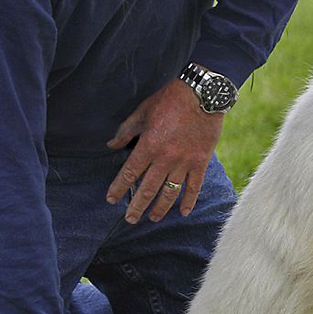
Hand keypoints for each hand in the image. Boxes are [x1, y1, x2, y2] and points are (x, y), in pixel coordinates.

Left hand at [105, 78, 224, 222]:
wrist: (201, 94)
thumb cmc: (169, 99)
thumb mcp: (143, 111)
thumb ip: (126, 130)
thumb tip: (111, 145)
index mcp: (149, 145)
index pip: (129, 173)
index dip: (119, 188)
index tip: (111, 199)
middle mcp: (165, 158)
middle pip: (148, 189)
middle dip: (137, 206)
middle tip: (129, 219)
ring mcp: (184, 162)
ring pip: (170, 193)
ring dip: (160, 208)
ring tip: (152, 218)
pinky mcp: (200, 162)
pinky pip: (194, 187)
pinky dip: (189, 201)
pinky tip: (183, 212)